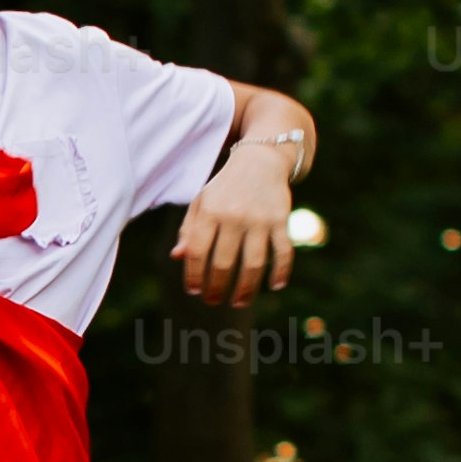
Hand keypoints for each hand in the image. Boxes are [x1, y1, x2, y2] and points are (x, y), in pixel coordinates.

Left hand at [171, 146, 302, 305]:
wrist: (260, 159)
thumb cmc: (225, 187)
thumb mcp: (202, 202)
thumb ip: (189, 230)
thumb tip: (177, 257)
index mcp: (210, 211)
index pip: (197, 251)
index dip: (194, 275)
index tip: (194, 291)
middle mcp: (234, 216)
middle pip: (224, 263)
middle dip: (217, 288)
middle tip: (214, 302)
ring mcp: (259, 219)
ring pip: (254, 264)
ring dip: (246, 289)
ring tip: (239, 302)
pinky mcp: (281, 219)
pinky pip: (283, 251)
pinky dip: (281, 271)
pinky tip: (275, 286)